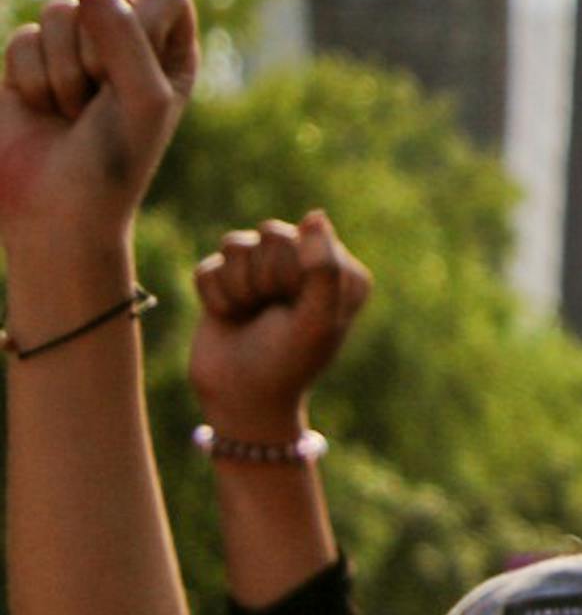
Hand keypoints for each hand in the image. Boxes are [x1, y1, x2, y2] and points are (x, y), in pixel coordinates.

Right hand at [0, 0, 195, 295]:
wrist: (55, 212)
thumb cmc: (115, 160)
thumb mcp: (142, 95)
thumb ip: (121, 30)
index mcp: (171, 50)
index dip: (142, 25)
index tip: (135, 74)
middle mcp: (126, 43)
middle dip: (96, 53)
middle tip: (100, 104)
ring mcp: (74, 50)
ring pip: (59, 10)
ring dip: (62, 69)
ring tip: (72, 113)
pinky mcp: (28, 63)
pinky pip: (22, 37)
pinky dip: (30, 78)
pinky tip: (42, 112)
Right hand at [188, 210, 370, 439]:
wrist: (242, 399)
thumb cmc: (288, 362)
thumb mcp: (316, 319)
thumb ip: (322, 268)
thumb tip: (315, 215)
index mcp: (341, 271)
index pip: (305, 238)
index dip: (291, 276)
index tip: (297, 308)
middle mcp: (306, 264)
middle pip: (271, 233)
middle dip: (265, 279)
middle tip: (273, 313)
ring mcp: (263, 270)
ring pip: (236, 244)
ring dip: (239, 287)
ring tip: (253, 314)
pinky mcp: (225, 280)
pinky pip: (208, 266)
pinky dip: (214, 296)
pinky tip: (230, 317)